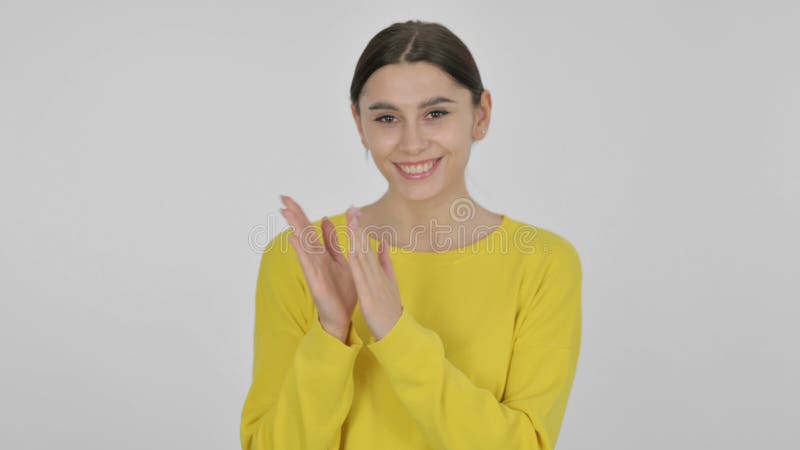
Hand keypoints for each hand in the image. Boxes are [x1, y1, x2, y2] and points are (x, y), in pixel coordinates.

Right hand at [280, 195, 356, 342]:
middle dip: (294, 215)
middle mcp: (315, 260)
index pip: (308, 229)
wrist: (342, 316)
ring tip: (286, 213)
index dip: (299, 213)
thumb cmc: (341, 290)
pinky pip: (308, 264)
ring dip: (295, 228)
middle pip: (302, 233)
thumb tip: (325, 220)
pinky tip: (293, 239)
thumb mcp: (340, 260)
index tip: (288, 198)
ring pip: (303, 245)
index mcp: (321, 254)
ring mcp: (313, 270)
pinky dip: (301, 250)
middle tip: (281, 198)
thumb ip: (331, 242)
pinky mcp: (315, 281)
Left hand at [346, 206, 403, 340]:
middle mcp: (377, 275)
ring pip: (364, 259)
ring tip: (352, 222)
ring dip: (357, 240)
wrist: (396, 331)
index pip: (367, 245)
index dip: (360, 228)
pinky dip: (357, 263)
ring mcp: (374, 285)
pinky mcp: (370, 297)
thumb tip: (381, 242)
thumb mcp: (389, 281)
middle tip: (353, 208)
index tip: (355, 210)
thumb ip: (384, 261)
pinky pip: (362, 278)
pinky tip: (352, 250)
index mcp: (379, 271)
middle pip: (366, 248)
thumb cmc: (390, 307)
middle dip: (358, 227)